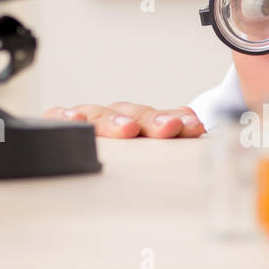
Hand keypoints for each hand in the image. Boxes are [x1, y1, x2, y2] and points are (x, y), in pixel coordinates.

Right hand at [44, 102, 205, 138]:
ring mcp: (90, 119)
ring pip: (101, 113)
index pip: (161, 117)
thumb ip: (178, 148)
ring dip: (116, 120)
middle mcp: (117, 117)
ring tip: (127, 129)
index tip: (193, 126)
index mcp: (142, 123)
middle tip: (168, 128)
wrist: (78, 146)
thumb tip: (209, 142)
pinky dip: (65, 115)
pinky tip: (75, 119)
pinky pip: (59, 116)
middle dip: (152, 121)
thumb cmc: (127, 154)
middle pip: (134, 114)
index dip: (178, 120)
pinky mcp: (61, 122)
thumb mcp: (155, 154)